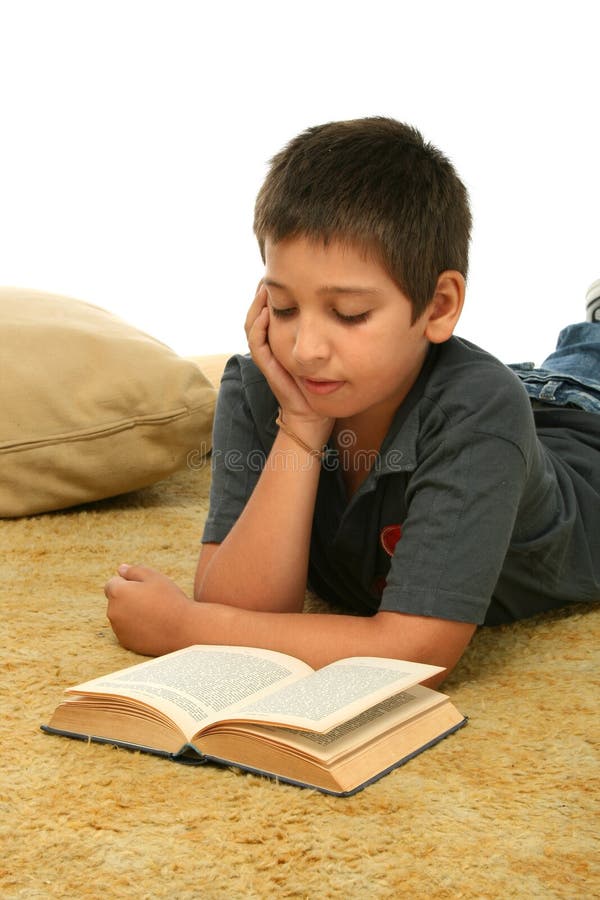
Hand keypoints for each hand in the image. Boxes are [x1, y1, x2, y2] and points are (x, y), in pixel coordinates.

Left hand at [104, 564, 195, 655]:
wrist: (183, 629)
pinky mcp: (125, 642)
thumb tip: (120, 569)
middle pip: (116, 600)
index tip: (145, 588)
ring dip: (130, 613)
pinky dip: (135, 628)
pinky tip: (153, 626)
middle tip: (152, 600)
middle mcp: (113, 611)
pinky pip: (127, 631)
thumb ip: (134, 571)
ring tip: (154, 614)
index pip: (112, 583)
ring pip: (121, 616)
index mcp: (117, 592)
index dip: (128, 583)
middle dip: (127, 598)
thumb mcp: (154, 577)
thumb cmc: (170, 599)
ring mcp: (118, 629)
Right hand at [245, 283, 332, 434]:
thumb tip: (338, 302)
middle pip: (258, 311)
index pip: (272, 308)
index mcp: (282, 339)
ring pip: (253, 324)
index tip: (283, 270)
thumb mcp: (325, 349)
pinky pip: (257, 344)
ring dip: (257, 304)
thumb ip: (324, 330)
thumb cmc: (322, 383)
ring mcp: (268, 356)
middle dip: (262, 291)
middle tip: (270, 269)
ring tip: (265, 285)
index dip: (273, 289)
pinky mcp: (269, 367)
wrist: (315, 415)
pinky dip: (259, 327)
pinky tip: (266, 312)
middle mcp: (271, 345)